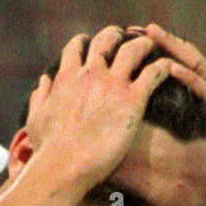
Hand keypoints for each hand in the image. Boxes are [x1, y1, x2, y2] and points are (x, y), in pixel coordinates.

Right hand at [24, 25, 175, 191]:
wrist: (63, 168)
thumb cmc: (47, 151)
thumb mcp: (36, 120)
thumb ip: (40, 98)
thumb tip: (44, 81)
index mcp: (67, 77)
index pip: (77, 47)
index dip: (87, 43)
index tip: (93, 45)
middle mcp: (91, 74)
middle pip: (107, 39)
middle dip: (117, 36)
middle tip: (126, 40)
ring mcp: (113, 85)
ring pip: (134, 49)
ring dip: (144, 45)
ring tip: (151, 47)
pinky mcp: (132, 101)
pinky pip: (154, 73)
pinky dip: (163, 67)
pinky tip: (170, 69)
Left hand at [141, 22, 205, 205]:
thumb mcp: (184, 143)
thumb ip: (171, 125)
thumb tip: (138, 124)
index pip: (180, 64)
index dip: (157, 50)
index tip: (131, 38)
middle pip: (187, 57)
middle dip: (162, 41)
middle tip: (136, 27)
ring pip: (197, 66)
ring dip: (173, 49)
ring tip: (151, 35)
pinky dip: (189, 79)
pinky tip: (172, 68)